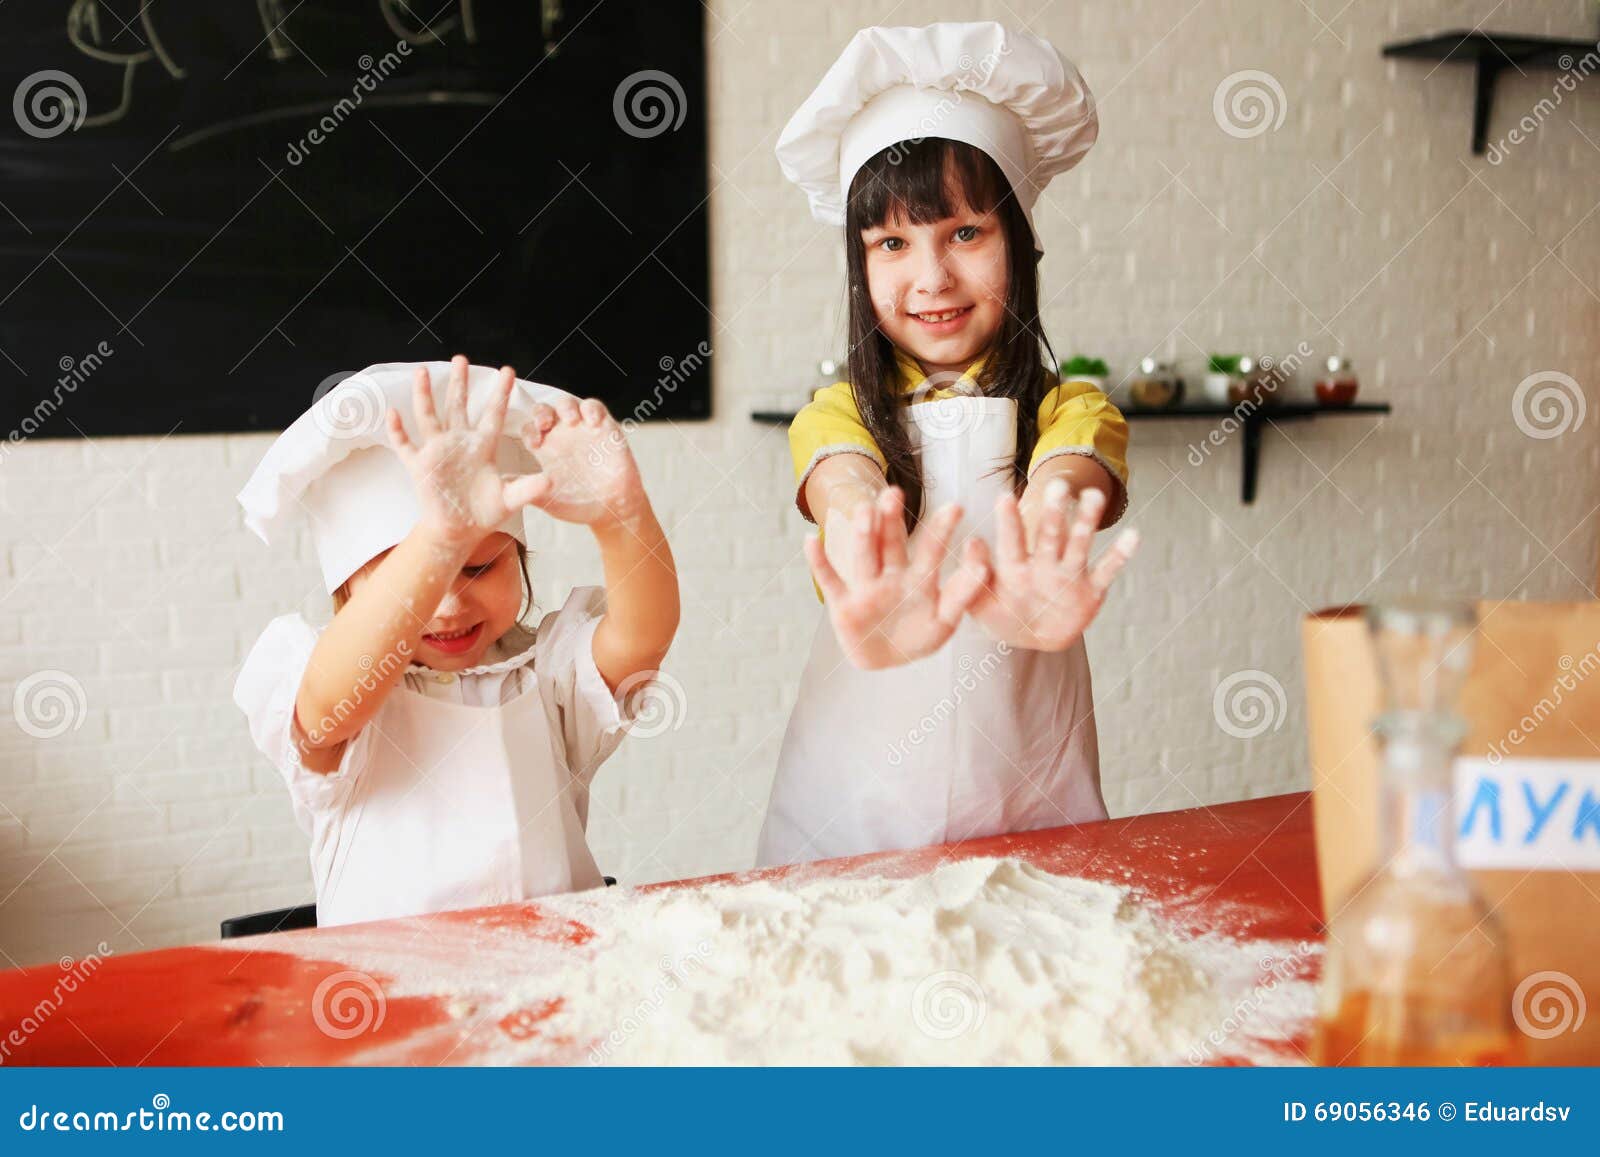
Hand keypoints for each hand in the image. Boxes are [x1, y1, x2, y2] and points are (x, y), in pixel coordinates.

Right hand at [385, 356, 550, 545]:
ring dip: (424, 395)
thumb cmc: (485, 512)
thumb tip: (552, 480)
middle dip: (459, 383)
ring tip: (421, 371)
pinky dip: (398, 430)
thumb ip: (529, 488)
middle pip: (458, 406)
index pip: (493, 414)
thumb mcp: (511, 499)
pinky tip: (393, 412)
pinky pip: (405, 444)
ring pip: (429, 416)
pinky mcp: (419, 465)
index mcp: (483, 446)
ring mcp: (437, 451)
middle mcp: (459, 442)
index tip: (508, 370)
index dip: (500, 393)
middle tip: (460, 358)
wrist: (460, 531)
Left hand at [517, 394, 647, 529]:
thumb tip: (501, 483)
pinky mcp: (604, 427)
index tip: (534, 443)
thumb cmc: (580, 505)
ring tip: (569, 419)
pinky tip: (591, 421)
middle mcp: (562, 436)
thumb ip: (526, 488)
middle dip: (542, 413)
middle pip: (545, 411)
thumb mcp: (548, 499)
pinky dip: (591, 409)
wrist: (612, 508)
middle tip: (544, 422)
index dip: (529, 431)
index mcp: (546, 449)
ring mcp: (583, 429)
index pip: (530, 429)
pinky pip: (594, 408)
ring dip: (565, 407)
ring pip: (567, 405)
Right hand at [806, 487, 989, 669]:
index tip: (956, 506)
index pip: (931, 549)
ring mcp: (865, 588)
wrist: (886, 663)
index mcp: (919, 578)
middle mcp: (891, 576)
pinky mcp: (843, 605)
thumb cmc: (917, 638)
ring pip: (863, 556)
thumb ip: (962, 595)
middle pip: (891, 543)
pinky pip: (829, 581)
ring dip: (862, 534)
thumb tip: (983, 565)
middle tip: (895, 493)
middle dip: (892, 520)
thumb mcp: (945, 621)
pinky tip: (810, 540)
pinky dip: (819, 562)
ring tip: (863, 510)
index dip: (941, 529)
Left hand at [969, 481, 1139, 650]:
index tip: (1005, 496)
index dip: (1009, 520)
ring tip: (1094, 495)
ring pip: (1078, 544)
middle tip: (1057, 484)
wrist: (1033, 638)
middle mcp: (1043, 564)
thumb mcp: (981, 603)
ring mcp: (1068, 574)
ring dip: (1086, 521)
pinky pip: (1107, 571)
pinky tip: (1133, 535)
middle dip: (1053, 512)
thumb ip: (975, 576)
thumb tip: (970, 542)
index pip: (1011, 540)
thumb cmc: (1002, 617)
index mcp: (1015, 567)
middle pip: (1049, 535)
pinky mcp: (1090, 589)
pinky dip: (1120, 555)